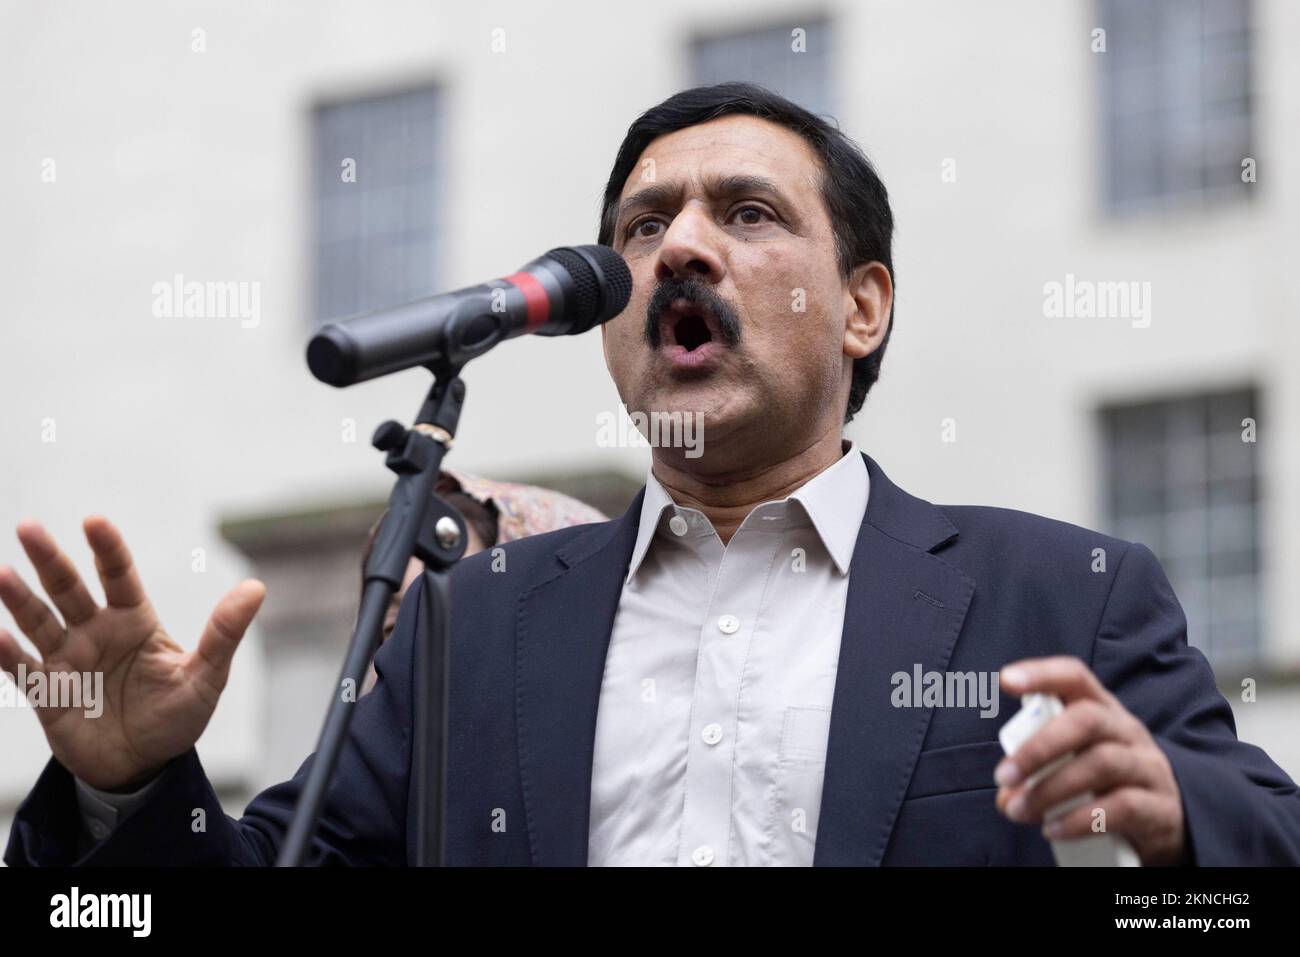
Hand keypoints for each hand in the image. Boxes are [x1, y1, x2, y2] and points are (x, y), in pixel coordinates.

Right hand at [0, 516, 264, 791]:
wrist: (144, 766)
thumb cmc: (177, 717)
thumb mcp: (207, 676)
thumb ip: (224, 633)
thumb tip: (256, 587)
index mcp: (134, 621)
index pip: (118, 576)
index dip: (107, 549)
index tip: (94, 521)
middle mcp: (96, 632)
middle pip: (69, 588)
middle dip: (50, 559)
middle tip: (28, 527)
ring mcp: (68, 660)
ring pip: (38, 621)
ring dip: (20, 599)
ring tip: (3, 573)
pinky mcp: (47, 693)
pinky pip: (21, 669)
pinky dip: (6, 652)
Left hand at [994, 655, 1188, 865]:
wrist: (1170, 819)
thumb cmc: (1109, 781)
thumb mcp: (1076, 762)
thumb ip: (1038, 772)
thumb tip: (1006, 798)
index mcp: (1101, 711)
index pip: (1075, 677)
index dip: (1042, 674)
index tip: (1006, 680)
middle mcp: (1126, 731)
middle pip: (1087, 720)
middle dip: (1039, 747)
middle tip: (1003, 776)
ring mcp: (1147, 767)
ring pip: (1101, 763)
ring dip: (1051, 788)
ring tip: (1019, 810)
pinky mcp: (1158, 807)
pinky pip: (1121, 807)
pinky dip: (1080, 819)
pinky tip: (1053, 829)